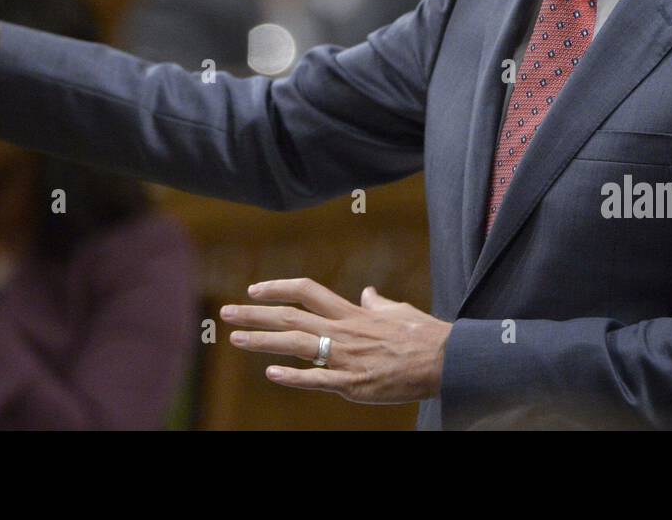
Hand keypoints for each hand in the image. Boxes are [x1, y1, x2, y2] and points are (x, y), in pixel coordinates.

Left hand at [220, 278, 451, 403]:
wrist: (445, 359)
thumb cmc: (423, 334)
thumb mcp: (398, 311)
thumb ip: (377, 303)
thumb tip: (368, 293)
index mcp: (351, 312)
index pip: (307, 291)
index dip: (278, 288)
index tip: (254, 290)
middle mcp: (344, 330)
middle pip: (291, 316)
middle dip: (255, 315)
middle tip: (226, 312)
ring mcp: (347, 357)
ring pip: (297, 344)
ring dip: (263, 341)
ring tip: (235, 338)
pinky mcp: (354, 383)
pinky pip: (318, 378)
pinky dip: (293, 375)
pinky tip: (270, 373)